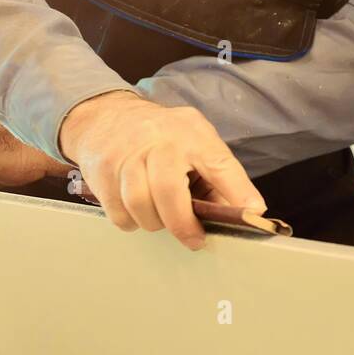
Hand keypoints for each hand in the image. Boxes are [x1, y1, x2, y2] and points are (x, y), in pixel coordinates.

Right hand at [59, 90, 264, 248]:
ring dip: (154, 223)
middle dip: (183, 224)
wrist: (108, 116)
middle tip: (194, 238)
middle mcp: (158, 142)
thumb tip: (241, 213)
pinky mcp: (102, 172)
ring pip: (139, 206)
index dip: (237, 191)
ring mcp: (126, 156)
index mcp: (191, 134)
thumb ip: (217, 173)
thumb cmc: (162, 135)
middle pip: (168, 191)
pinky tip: (138, 210)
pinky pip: (119, 214)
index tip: (251, 213)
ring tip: (161, 217)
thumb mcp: (196, 139)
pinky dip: (131, 222)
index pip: (219, 163)